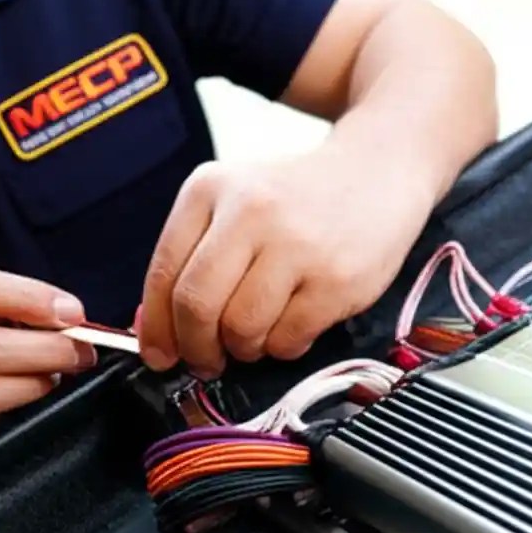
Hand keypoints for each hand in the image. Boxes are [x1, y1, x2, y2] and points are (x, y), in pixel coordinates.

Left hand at [138, 144, 434, 376]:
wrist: (378, 171)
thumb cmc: (296, 200)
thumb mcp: (234, 204)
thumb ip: (191, 259)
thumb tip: (153, 330)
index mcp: (211, 188)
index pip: (164, 273)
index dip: (156, 327)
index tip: (159, 354)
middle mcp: (251, 210)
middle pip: (197, 305)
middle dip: (195, 348)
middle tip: (206, 360)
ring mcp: (297, 245)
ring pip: (242, 328)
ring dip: (243, 348)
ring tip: (256, 335)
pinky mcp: (335, 279)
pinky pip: (288, 339)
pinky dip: (283, 346)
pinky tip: (292, 324)